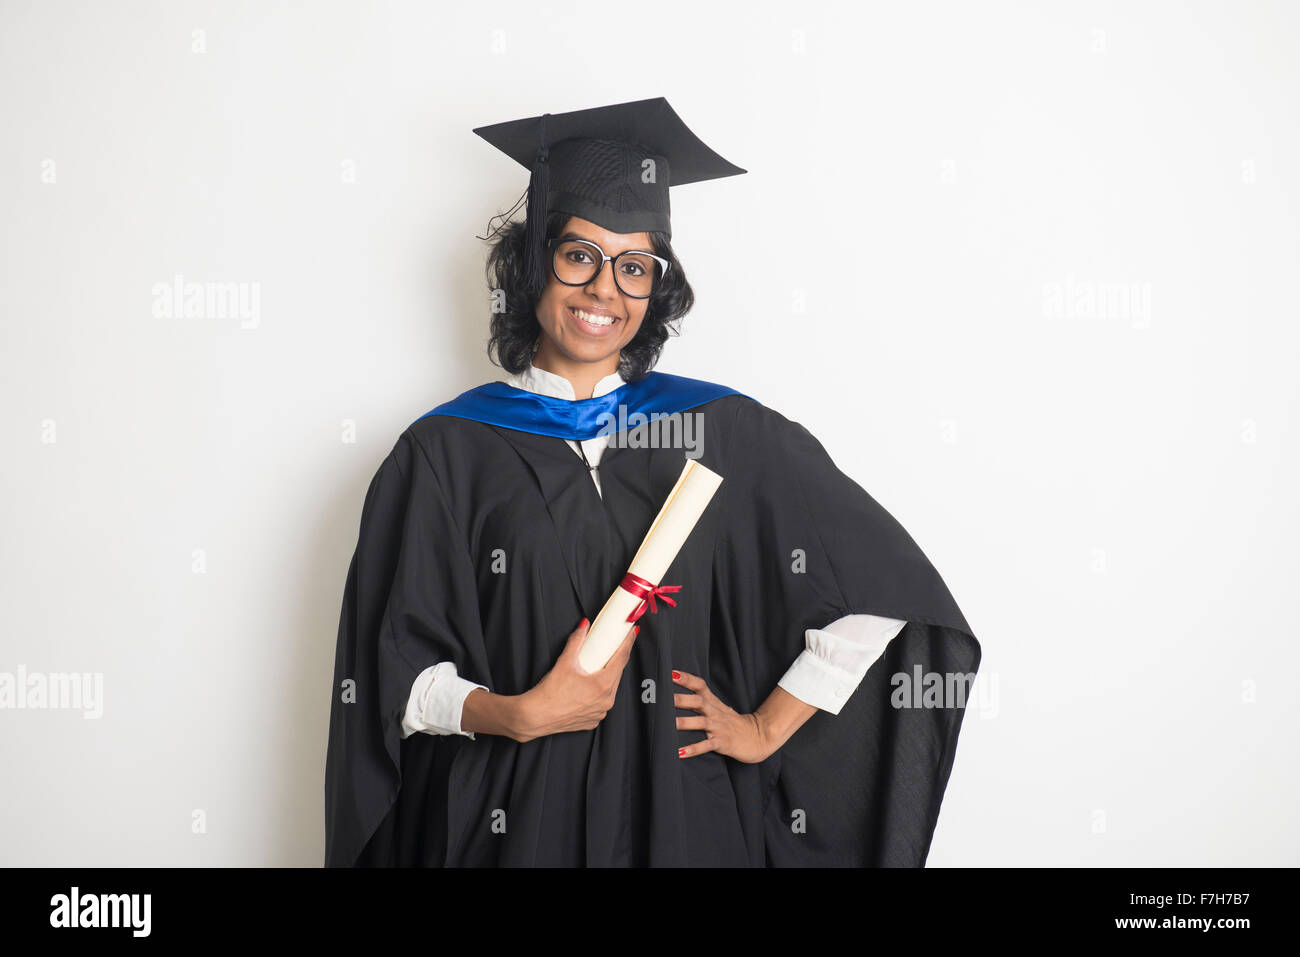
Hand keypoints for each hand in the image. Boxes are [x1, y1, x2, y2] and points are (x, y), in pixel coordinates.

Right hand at [513, 617, 638, 742]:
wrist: (534, 717)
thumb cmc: (548, 694)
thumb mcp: (564, 663)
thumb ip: (576, 642)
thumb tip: (583, 627)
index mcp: (603, 686)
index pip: (622, 658)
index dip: (627, 643)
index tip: (631, 633)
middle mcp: (606, 701)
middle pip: (617, 673)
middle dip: (616, 659)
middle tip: (613, 647)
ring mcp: (600, 712)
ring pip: (610, 689)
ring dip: (607, 677)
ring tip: (598, 666)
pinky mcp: (592, 720)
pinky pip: (601, 703)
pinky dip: (598, 693)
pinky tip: (589, 687)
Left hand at [672, 670, 772, 763]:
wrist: (758, 736)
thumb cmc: (732, 722)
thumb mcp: (718, 708)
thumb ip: (700, 701)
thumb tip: (676, 697)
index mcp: (713, 703)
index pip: (700, 686)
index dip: (687, 679)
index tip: (671, 673)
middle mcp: (715, 713)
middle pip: (698, 701)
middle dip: (682, 699)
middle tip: (664, 697)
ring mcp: (719, 727)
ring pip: (700, 722)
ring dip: (684, 723)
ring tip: (668, 725)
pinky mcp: (722, 742)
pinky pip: (706, 745)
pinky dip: (693, 749)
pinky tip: (680, 753)